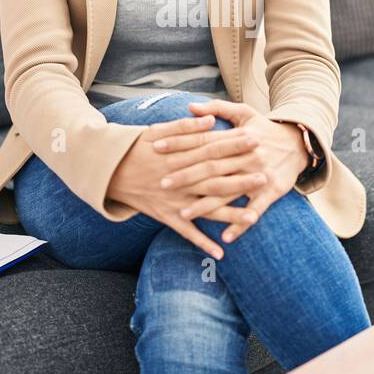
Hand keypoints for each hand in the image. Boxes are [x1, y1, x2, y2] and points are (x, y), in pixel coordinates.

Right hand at [106, 113, 265, 259]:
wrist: (109, 171)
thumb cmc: (136, 147)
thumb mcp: (156, 131)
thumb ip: (186, 126)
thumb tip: (211, 120)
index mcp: (178, 157)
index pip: (211, 149)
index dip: (233, 144)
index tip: (255, 140)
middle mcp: (179, 180)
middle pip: (214, 179)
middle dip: (240, 178)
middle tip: (265, 176)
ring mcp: (174, 200)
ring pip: (206, 209)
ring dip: (230, 214)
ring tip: (254, 216)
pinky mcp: (166, 216)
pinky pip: (186, 233)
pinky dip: (202, 243)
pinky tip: (221, 253)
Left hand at [153, 99, 309, 242]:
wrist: (300, 144)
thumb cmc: (265, 129)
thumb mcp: (245, 113)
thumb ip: (217, 109)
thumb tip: (190, 107)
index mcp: (238, 137)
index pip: (204, 141)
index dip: (180, 143)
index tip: (157, 147)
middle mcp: (248, 156)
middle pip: (212, 167)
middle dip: (186, 176)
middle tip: (163, 183)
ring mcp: (260, 175)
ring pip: (229, 191)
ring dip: (206, 204)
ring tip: (184, 213)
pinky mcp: (272, 192)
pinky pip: (255, 210)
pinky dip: (241, 224)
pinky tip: (226, 237)